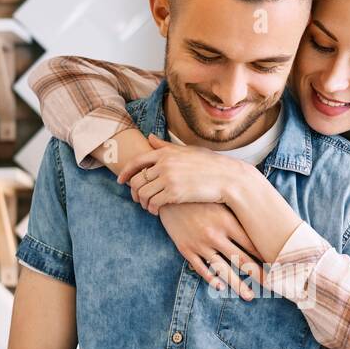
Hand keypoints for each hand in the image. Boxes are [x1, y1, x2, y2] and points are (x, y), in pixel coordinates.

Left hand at [119, 135, 253, 214]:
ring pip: (143, 193)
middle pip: (137, 179)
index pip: (137, 161)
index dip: (126, 172)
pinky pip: (153, 202)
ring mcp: (169, 178)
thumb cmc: (210, 164)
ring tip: (148, 206)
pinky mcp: (175, 193)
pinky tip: (156, 211)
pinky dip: (151, 208)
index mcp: (166, 152)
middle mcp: (164, 164)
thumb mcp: (187, 150)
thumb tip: (149, 137)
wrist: (228, 178)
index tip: (121, 181)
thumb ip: (165, 146)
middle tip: (137, 199)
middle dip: (134, 191)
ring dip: (143, 202)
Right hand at [159, 203, 263, 300]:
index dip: (267, 258)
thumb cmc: (200, 195)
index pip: (252, 245)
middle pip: (242, 260)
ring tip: (250, 296)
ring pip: (223, 270)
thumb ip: (238, 212)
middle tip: (272, 286)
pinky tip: (220, 287)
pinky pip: (201, 268)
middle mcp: (215, 235)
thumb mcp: (221, 200)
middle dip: (259, 275)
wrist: (168, 194)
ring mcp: (200, 244)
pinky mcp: (185, 249)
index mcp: (228, 221)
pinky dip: (211, 279)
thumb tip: (260, 222)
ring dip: (238, 285)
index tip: (278, 267)